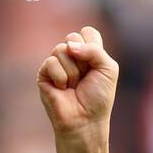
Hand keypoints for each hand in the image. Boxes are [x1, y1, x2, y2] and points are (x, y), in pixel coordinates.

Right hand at [36, 25, 117, 143]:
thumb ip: (95, 50)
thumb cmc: (99, 97)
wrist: (85, 120)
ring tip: (74, 86)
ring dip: (73, 71)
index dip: (93, 46)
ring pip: (61, 49)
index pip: (88, 32)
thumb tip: (69, 46)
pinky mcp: (44, 73)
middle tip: (85, 78)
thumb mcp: (108, 69)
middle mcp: (72, 55)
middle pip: (73, 37)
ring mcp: (57, 63)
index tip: (96, 65)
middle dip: (83, 60)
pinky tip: (63, 89)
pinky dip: (61, 77)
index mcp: (88, 52)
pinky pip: (51, 62)